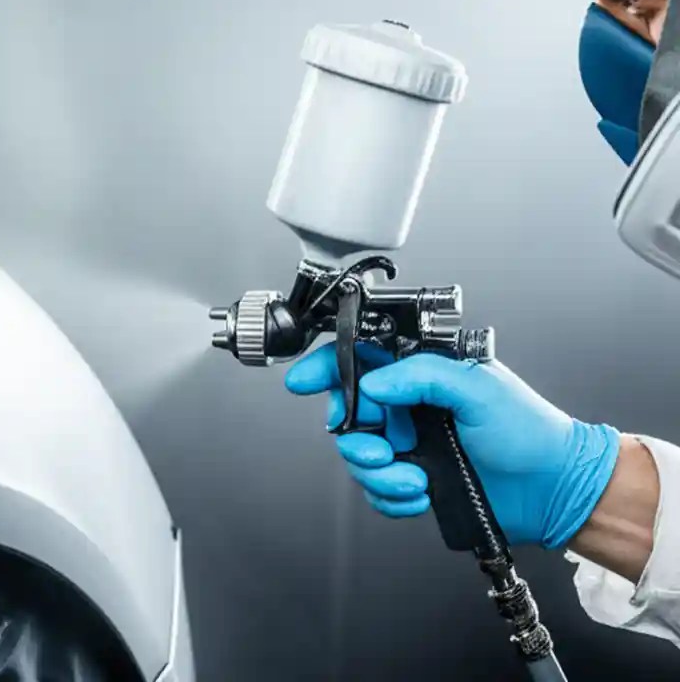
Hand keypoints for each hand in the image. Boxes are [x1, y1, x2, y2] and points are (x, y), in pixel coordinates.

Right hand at [284, 344, 621, 548]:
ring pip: (357, 457)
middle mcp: (409, 408)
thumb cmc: (530, 432)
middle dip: (356, 436)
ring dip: (379, 473)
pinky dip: (392, 497)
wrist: (554, 490)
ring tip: (413, 478)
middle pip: (348, 414)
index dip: (326, 368)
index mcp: (422, 374)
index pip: (360, 361)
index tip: (304, 382)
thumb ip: (421, 376)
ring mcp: (408, 446)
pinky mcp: (410, 480)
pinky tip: (421, 493)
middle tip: (383, 448)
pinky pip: (375, 492)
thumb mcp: (478, 387)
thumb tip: (373, 384)